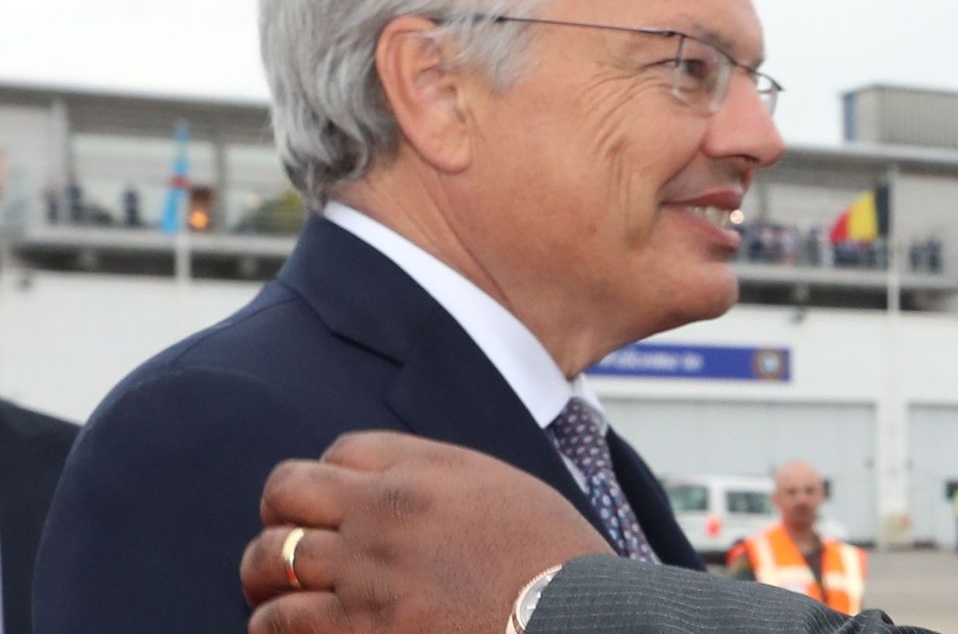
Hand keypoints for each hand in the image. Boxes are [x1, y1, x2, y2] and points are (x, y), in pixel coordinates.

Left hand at [239, 431, 612, 633]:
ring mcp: (367, 573)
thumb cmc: (557, 566)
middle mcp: (388, 510)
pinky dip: (275, 624)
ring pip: (268, 557)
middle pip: (286, 492)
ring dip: (268, 577)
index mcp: (429, 469)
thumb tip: (394, 494)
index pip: (339, 453)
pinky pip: (276, 621)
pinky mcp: (358, 631)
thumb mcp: (506, 493)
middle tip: (293, 547)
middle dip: (281, 518)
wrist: (578, 619)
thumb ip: (443, 484)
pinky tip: (299, 630)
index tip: (338, 511)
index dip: (331, 483)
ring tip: (282, 595)